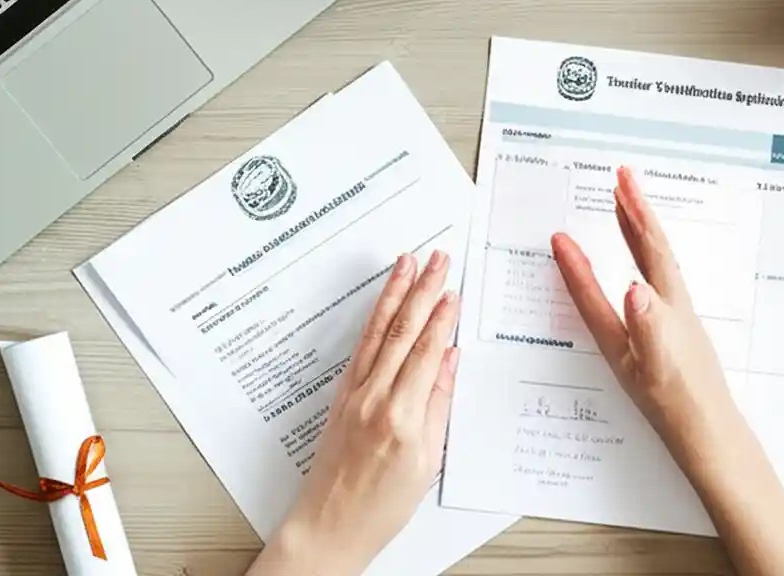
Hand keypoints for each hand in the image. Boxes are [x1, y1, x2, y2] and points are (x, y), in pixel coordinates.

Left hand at [247, 250, 459, 575]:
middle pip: (404, 332)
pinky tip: (385, 305)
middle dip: (422, 290)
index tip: (453, 289)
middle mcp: (375, 398)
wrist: (330, 525)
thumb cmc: (380, 506)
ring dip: (395, 294)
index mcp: (402, 416)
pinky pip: (362, 349)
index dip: (442, 317)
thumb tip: (450, 361)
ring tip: (406, 264)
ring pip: (379, 333)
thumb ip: (439, 405)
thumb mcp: (427, 461)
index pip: (428, 352)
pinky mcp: (341, 396)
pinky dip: (376, 321)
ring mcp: (354, 394)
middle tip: (437, 259)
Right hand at [551, 166, 737, 469]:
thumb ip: (642, 324)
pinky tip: (639, 273)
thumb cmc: (677, 404)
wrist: (711, 437)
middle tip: (623, 176)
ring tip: (627, 208)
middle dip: (638, 209)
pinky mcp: (676, 335)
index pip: (644, 252)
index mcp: (665, 307)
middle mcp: (673, 305)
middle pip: (654, 247)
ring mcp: (676, 318)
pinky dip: (645, 262)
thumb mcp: (649, 366)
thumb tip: (634, 285)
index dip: (625, 220)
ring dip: (641, 232)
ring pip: (658, 263)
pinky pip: (658, 283)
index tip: (608, 187)